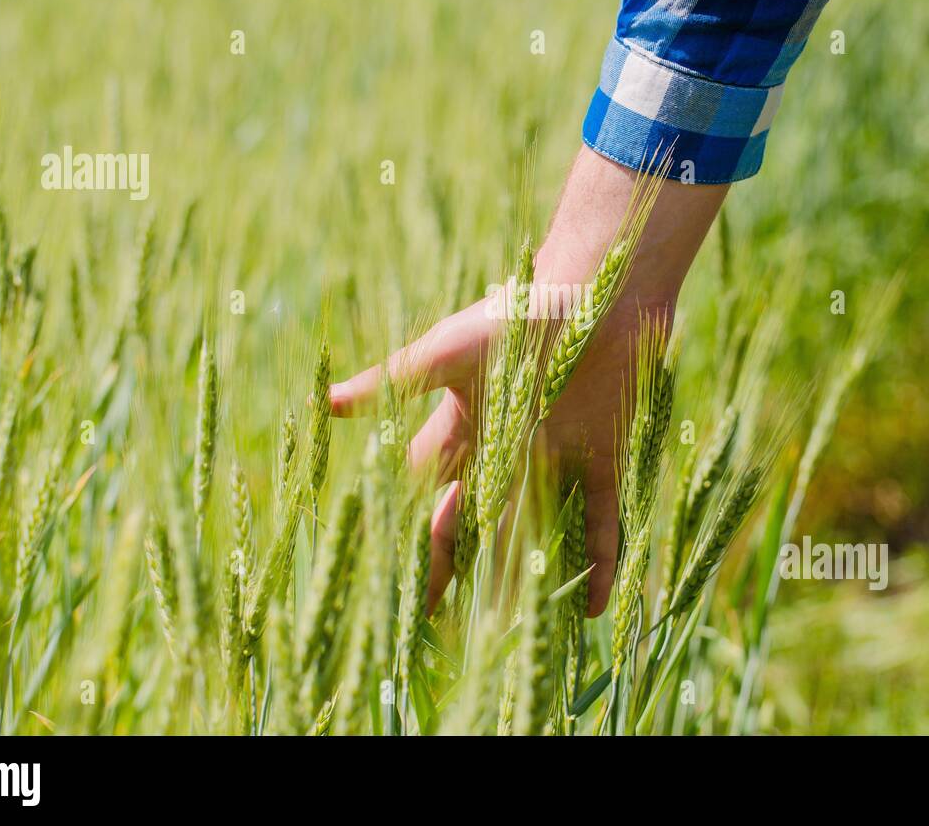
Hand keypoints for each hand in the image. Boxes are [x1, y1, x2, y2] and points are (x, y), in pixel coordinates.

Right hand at [329, 146, 726, 614]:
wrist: (595, 292)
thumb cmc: (514, 316)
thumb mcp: (448, 351)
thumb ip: (394, 384)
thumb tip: (324, 404)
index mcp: (467, 430)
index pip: (433, 499)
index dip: (418, 543)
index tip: (403, 591)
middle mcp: (510, 454)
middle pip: (482, 528)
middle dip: (463, 573)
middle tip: (448, 629)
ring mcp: (558, 460)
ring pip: (539, 532)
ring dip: (528, 577)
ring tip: (518, 635)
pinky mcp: (604, 459)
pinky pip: (601, 519)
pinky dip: (598, 560)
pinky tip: (590, 605)